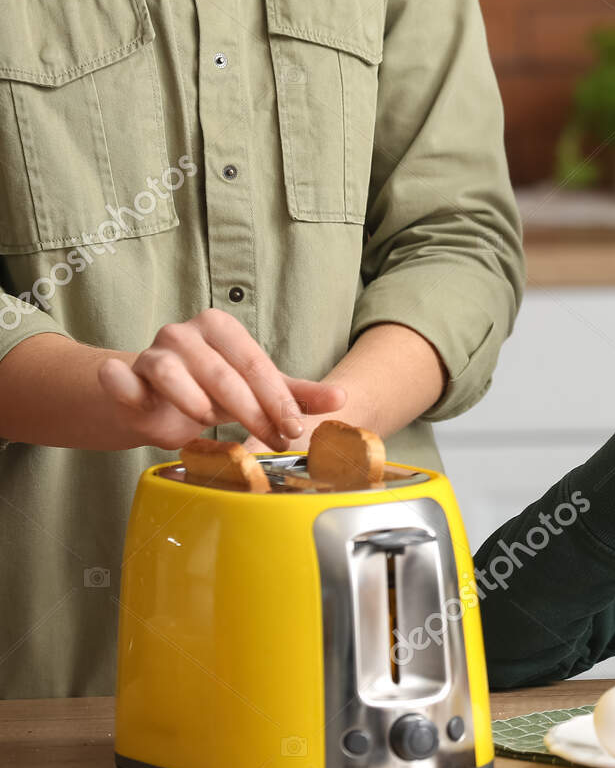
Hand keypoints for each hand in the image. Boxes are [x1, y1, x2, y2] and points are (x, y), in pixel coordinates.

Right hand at [98, 309, 345, 451]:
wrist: (155, 401)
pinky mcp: (122, 374)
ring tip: (210, 423)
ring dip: (193, 400)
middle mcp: (185, 333)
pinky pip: (119, 377)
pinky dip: (123, 384)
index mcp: (221, 328)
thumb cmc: (212, 390)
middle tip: (272, 440)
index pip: (256, 365)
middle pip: (222, 373)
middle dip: (251, 411)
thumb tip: (343, 398)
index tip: (296, 429)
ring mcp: (151, 351)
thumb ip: (298, 393)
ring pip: (172, 372)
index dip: (278, 400)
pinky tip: (137, 397)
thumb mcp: (258, 389)